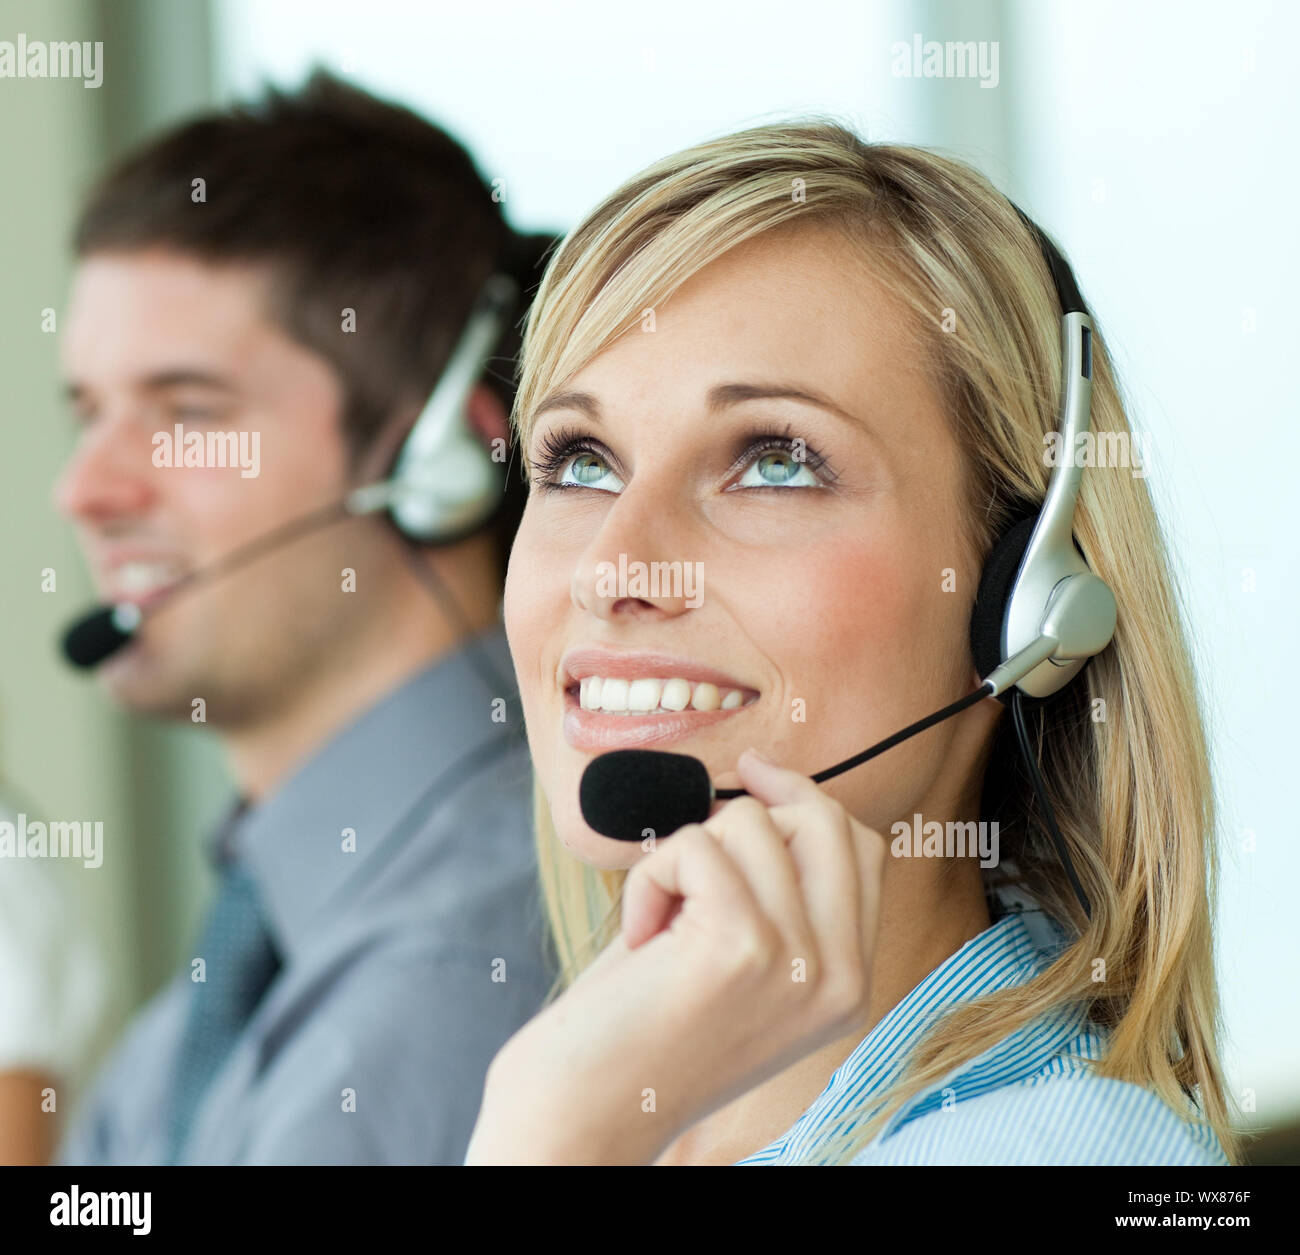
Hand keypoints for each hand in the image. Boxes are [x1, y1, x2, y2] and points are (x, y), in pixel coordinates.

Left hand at [464, 748, 884, 1164]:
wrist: (585, 1115)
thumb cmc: (645, 1029)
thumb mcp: (743, 963)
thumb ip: (781, 893)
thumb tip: (776, 788)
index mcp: (850, 983)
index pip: (862, 849)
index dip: (806, 800)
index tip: (757, 779)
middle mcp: (841, 977)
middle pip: (826, 821)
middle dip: (753, 808)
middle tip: (694, 839)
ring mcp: (798, 962)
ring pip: (749, 824)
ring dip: (686, 855)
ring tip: (661, 923)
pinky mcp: (741, 946)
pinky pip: (694, 846)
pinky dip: (650, 876)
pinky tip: (640, 934)